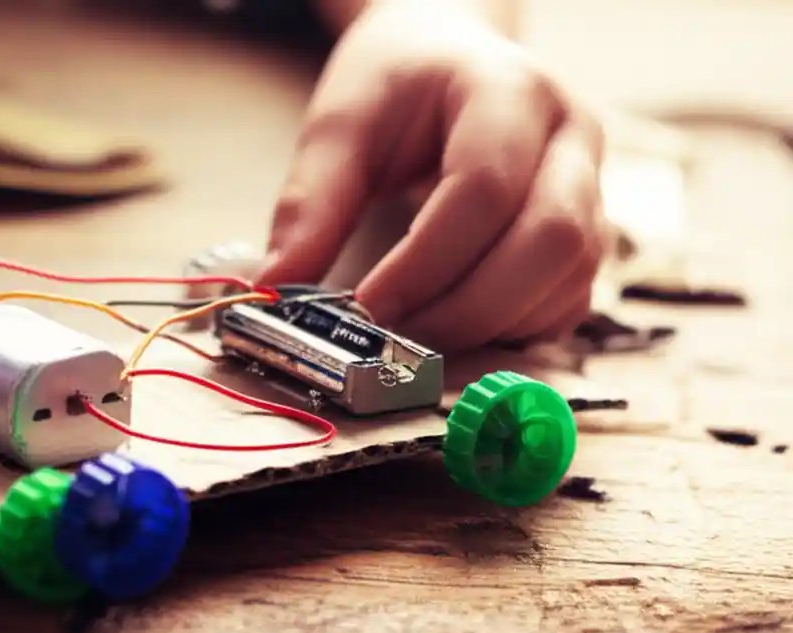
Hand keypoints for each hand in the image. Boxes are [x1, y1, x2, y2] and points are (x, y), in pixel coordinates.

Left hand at [256, 0, 609, 350]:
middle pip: (550, 241)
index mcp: (509, 90)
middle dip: (467, 309)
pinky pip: (571, 300)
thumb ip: (311, 204)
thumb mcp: (340, 123)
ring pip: (571, 277)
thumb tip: (276, 288)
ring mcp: (592, 183)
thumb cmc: (397, 83)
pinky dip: (516, 331)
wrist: (447, 56)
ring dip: (494, 327)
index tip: (366, 308)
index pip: (483, 191)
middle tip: (394, 339)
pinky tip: (456, 332)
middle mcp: (571, 134)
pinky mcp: (587, 230)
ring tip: (417, 339)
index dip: (425, 265)